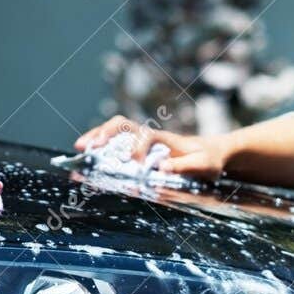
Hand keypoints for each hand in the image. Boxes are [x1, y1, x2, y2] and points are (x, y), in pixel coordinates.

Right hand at [73, 115, 230, 180]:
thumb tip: (160, 168)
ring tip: (79, 149)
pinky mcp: (139, 148)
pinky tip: (88, 156)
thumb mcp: (204, 166)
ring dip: (96, 137)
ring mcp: (143, 141)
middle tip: (87, 147)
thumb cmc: (210, 160)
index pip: (146, 136)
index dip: (137, 148)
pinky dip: (100, 146)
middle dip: (104, 134)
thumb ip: (185, 167)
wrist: (214, 153)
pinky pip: (116, 142)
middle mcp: (151, 136)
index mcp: (166, 139)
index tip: (133, 164)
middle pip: (122, 125)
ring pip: (115, 131)